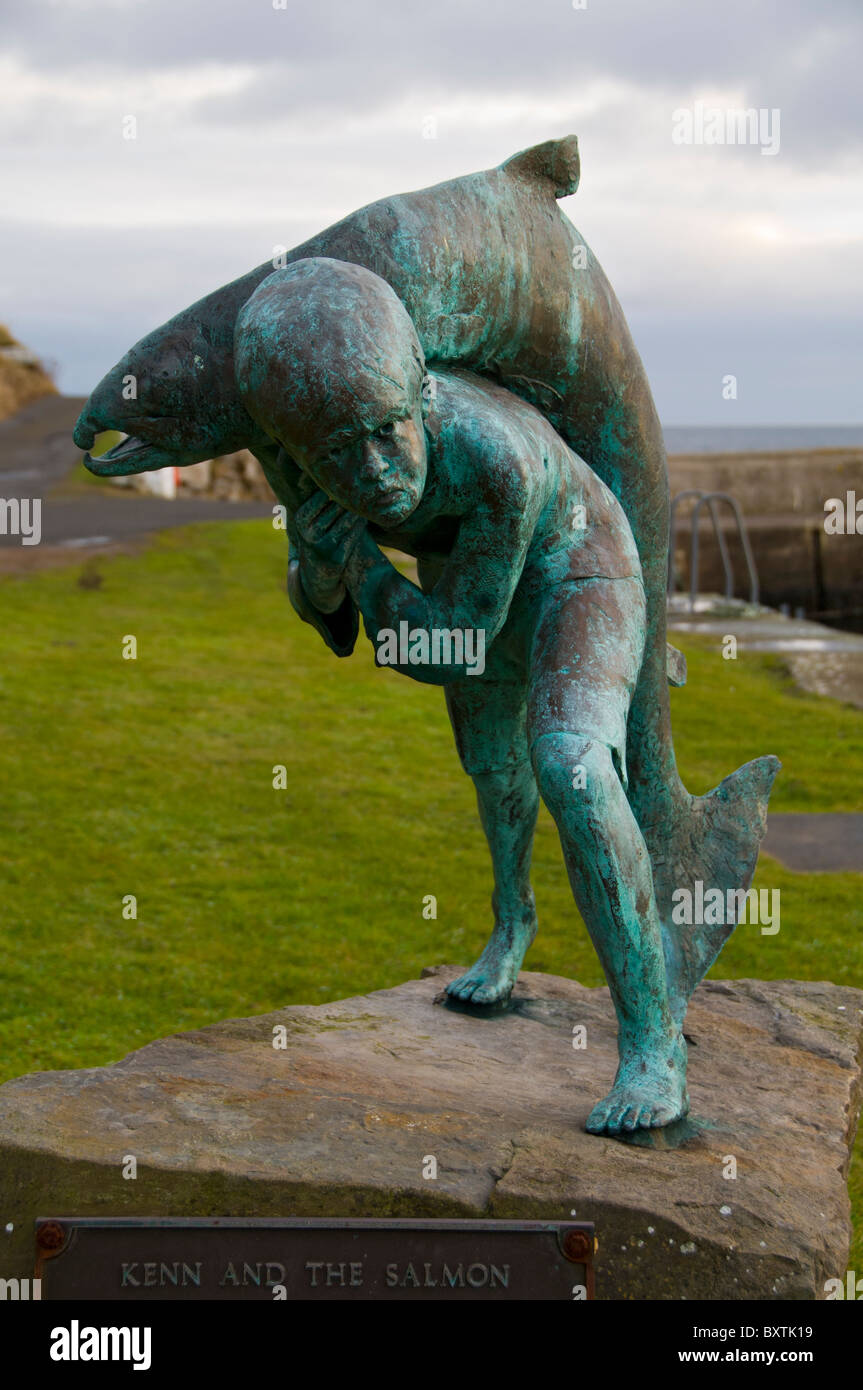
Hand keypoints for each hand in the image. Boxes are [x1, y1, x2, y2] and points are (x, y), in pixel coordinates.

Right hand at [295, 490, 366, 608]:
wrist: (316, 573)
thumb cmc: (317, 536)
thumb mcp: (311, 520)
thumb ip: (319, 500)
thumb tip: (326, 470)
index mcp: (301, 518)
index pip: (323, 495)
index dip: (339, 488)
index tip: (350, 480)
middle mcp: (309, 532)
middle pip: (337, 506)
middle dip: (351, 498)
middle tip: (365, 489)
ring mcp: (322, 545)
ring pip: (347, 519)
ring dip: (359, 510)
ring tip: (367, 502)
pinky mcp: (337, 556)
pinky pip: (354, 533)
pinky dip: (362, 524)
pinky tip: (366, 518)